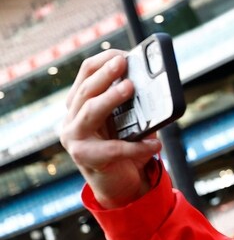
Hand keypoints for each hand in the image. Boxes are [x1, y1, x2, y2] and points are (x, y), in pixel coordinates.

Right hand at [61, 51, 160, 208]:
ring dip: (111, 98)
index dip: (103, 61)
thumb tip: (156, 86)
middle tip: (124, 63)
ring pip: (90, 111)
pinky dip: (137, 146)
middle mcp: (71, 118)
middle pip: (86, 90)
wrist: (119, 186)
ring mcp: (74, 137)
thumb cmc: (124, 150)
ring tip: (130, 87)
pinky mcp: (84, 157)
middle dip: (105, 74)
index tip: (123, 54)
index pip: (85, 74)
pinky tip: (155, 144)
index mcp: (80, 104)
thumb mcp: (129, 124)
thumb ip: (134, 106)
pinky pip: (113, 148)